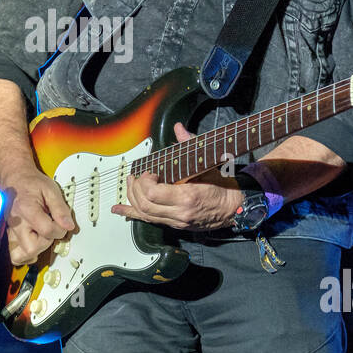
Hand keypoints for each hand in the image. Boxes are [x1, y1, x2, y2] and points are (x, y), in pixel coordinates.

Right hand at [0, 166, 76, 266]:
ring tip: (42, 238)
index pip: (46, 230)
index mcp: (26, 209)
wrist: (16, 180)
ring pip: (19, 256)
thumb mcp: (51, 190)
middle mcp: (16, 223)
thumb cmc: (32, 184)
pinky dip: (26, 254)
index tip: (62, 223)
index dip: (59, 230)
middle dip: (46, 243)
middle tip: (50, 230)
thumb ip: (61, 209)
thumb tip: (69, 226)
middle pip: (31, 248)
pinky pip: (16, 255)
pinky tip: (35, 242)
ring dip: (35, 251)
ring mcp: (11, 230)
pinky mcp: (10, 235)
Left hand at [112, 122, 242, 230]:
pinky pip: (148, 221)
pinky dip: (131, 213)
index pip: (152, 193)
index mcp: (187, 197)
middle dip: (134, 188)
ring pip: (144, 214)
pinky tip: (119, 210)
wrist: (234, 207)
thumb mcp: (208, 163)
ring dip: (132, 198)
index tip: (148, 172)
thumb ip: (190, 145)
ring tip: (130, 184)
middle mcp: (179, 213)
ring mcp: (176, 221)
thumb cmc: (223, 186)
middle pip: (144, 204)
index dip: (144, 181)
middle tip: (135, 176)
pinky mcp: (174, 224)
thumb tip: (178, 128)